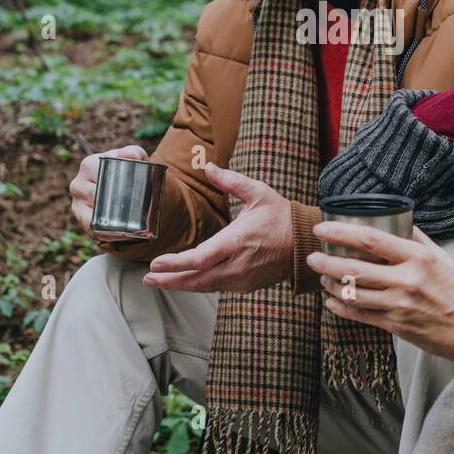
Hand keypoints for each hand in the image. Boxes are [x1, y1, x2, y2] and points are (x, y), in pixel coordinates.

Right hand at [70, 145, 148, 242]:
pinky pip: (92, 229)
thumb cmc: (129, 170)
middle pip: (94, 196)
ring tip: (129, 226)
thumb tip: (134, 157)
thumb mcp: (134, 158)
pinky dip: (107, 234)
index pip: (98, 172)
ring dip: (109, 224)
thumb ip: (135, 153)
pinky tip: (121, 236)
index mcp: (88, 165)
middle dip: (113, 204)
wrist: (127, 187)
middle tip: (135, 209)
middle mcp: (78, 184)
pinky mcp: (81, 219)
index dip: (114, 181)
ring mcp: (77, 203)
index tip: (133, 189)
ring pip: (91, 216)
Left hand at [141, 162, 291, 293]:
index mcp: (238, 241)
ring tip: (158, 281)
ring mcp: (242, 279)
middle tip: (147, 279)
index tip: (155, 263)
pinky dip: (198, 284)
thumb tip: (208, 166)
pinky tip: (184, 280)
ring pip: (205, 286)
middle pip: (197, 279)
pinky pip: (217, 287)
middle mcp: (238, 264)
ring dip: (180, 285)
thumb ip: (230, 181)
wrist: (305, 243)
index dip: (175, 264)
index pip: (200, 258)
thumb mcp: (258, 192)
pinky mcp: (246, 285)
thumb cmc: (281, 216)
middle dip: (169, 280)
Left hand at [307, 223, 453, 372]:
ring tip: (321, 276)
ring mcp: (399, 306)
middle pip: (354, 268)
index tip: (323, 228)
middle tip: (312, 255)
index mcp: (418, 258)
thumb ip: (417, 240)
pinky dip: (340, 308)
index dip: (341, 232)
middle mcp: (406, 280)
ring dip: (330, 284)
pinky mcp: (395, 326)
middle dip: (326, 260)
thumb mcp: (442, 258)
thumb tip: (398, 221)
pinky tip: (330, 301)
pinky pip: (360, 316)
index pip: (371, 239)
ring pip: (353, 293)